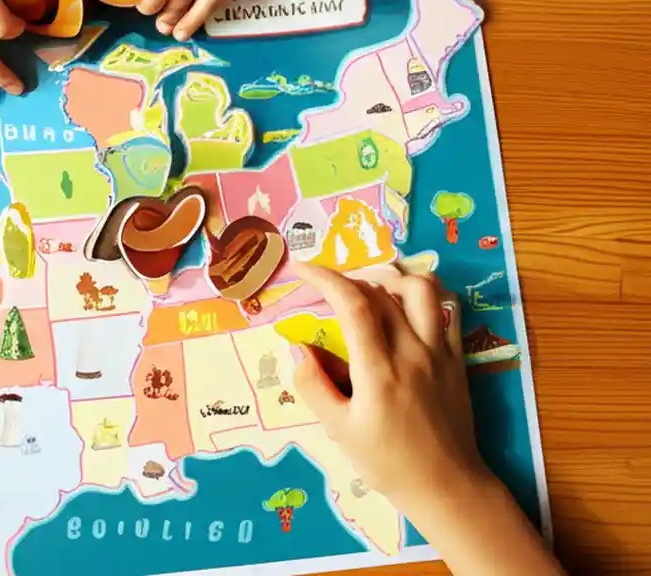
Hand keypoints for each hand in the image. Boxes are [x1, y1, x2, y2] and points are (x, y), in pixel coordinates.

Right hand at [289, 262, 492, 510]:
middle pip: (382, 290)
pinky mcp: (457, 358)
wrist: (447, 485)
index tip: (302, 269)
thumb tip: (296, 348)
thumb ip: (313, 386)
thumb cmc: (387, 463)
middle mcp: (412, 352)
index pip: (353, 304)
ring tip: (369, 287)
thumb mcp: (339, 431)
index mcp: (379, 370)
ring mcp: (440, 352)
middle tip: (326, 289)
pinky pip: (448, 308)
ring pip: (422, 288)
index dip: (325, 278)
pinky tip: (405, 302)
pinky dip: (425, 293)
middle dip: (348, 279)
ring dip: (391, 277)